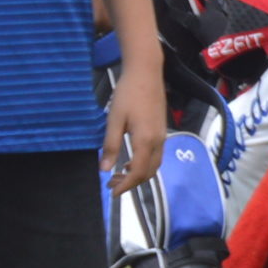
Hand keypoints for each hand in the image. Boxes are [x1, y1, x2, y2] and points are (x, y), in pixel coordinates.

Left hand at [102, 58, 167, 196]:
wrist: (146, 73)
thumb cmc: (128, 94)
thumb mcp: (114, 120)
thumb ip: (111, 146)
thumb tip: (105, 169)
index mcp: (145, 141)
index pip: (137, 172)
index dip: (125, 186)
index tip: (111, 193)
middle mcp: (158, 141)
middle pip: (149, 172)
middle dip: (131, 183)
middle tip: (112, 185)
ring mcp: (162, 136)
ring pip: (154, 165)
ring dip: (138, 174)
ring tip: (119, 175)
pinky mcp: (161, 130)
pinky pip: (156, 155)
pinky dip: (143, 164)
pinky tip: (129, 160)